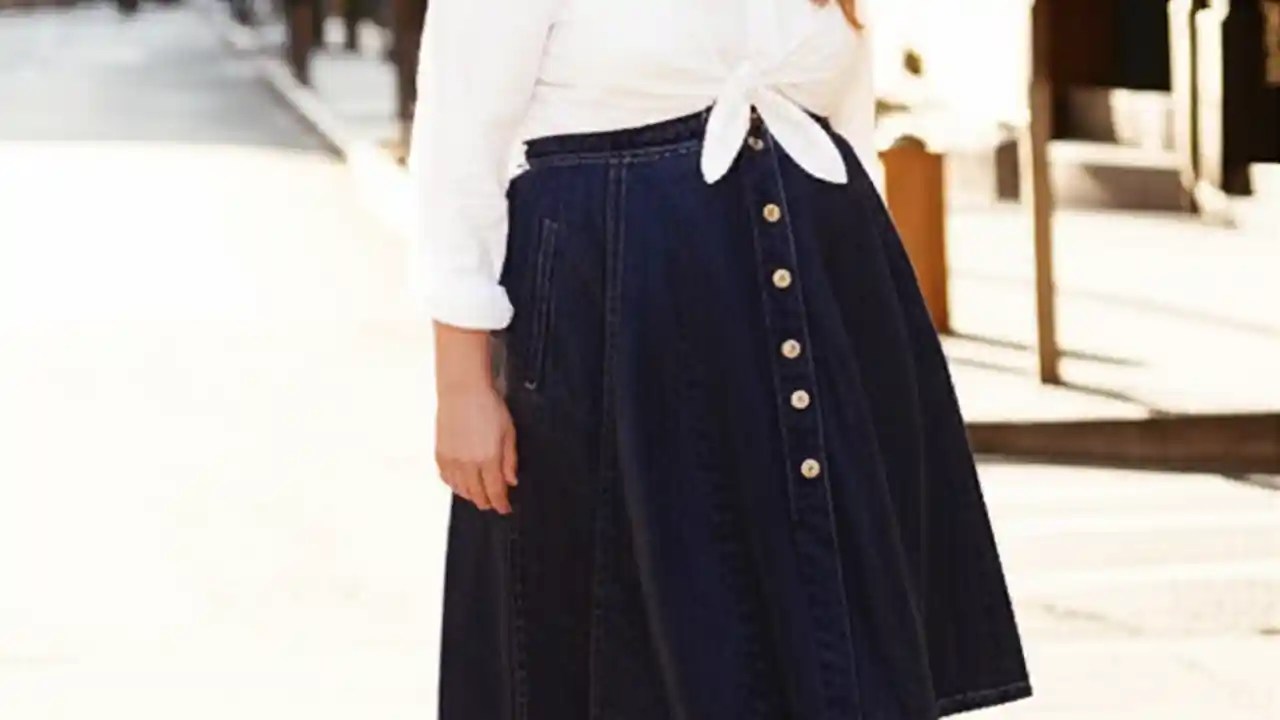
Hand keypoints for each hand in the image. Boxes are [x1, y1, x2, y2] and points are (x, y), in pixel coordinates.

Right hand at [436, 384, 518, 513]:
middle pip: (477, 495)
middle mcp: (468, 464)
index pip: (495, 491)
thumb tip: (511, 480)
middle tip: (493, 503)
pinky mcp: (440, 454)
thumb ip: (510, 459)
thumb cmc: (487, 405)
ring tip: (478, 495)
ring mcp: (452, 460)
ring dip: (470, 495)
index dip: (501, 504)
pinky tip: (461, 484)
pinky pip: (446, 478)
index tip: (505, 508)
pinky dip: (454, 485)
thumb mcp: (509, 432)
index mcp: (489, 459)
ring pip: (460, 490)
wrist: (462, 391)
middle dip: (486, 502)